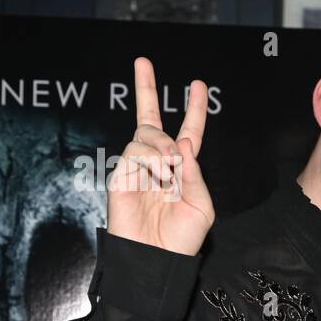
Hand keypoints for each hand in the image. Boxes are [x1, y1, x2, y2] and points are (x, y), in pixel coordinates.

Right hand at [105, 57, 213, 256]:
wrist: (157, 260)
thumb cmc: (181, 240)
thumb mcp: (201, 206)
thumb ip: (195, 174)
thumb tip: (184, 142)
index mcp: (182, 171)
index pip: (188, 134)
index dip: (195, 110)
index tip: (198, 85)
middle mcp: (158, 165)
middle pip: (151, 120)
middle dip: (145, 87)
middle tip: (143, 61)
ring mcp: (137, 169)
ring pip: (145, 134)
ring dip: (163, 144)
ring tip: (170, 169)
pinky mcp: (120, 177)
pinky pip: (134, 152)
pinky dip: (151, 159)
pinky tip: (159, 176)